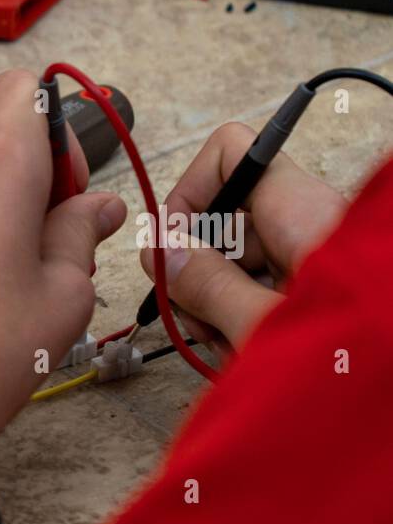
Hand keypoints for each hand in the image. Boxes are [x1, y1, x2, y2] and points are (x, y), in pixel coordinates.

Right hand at [140, 122, 347, 359]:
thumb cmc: (358, 369)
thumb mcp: (264, 330)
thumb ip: (207, 286)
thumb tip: (163, 249)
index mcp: (305, 215)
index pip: (234, 154)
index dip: (192, 192)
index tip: (171, 248)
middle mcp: (312, 227)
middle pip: (229, 218)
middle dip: (198, 266)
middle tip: (195, 319)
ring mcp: (317, 263)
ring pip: (242, 261)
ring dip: (217, 303)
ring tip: (227, 348)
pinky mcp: (322, 295)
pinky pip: (264, 290)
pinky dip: (242, 319)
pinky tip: (244, 354)